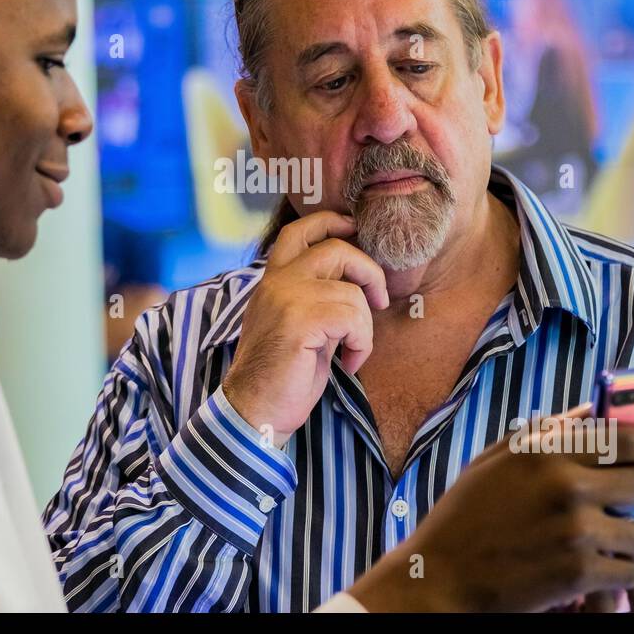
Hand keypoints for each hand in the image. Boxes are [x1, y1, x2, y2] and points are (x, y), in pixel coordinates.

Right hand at [222, 211, 387, 445]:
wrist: (255, 412)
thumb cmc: (281, 376)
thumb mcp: (300, 326)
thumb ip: (319, 299)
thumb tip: (358, 285)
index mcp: (273, 280)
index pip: (300, 231)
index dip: (332, 222)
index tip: (355, 228)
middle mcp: (277, 281)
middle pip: (336, 249)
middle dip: (368, 271)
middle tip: (378, 300)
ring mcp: (286, 297)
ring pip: (352, 292)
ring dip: (364, 326)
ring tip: (352, 352)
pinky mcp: (300, 320)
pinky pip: (353, 317)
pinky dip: (361, 343)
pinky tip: (348, 363)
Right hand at [348, 405, 633, 611]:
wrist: (442, 576)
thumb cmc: (465, 516)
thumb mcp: (495, 460)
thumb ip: (544, 433)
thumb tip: (590, 412)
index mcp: (545, 450)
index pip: (622, 436)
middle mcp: (565, 485)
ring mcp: (575, 530)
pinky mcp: (579, 572)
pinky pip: (628, 569)